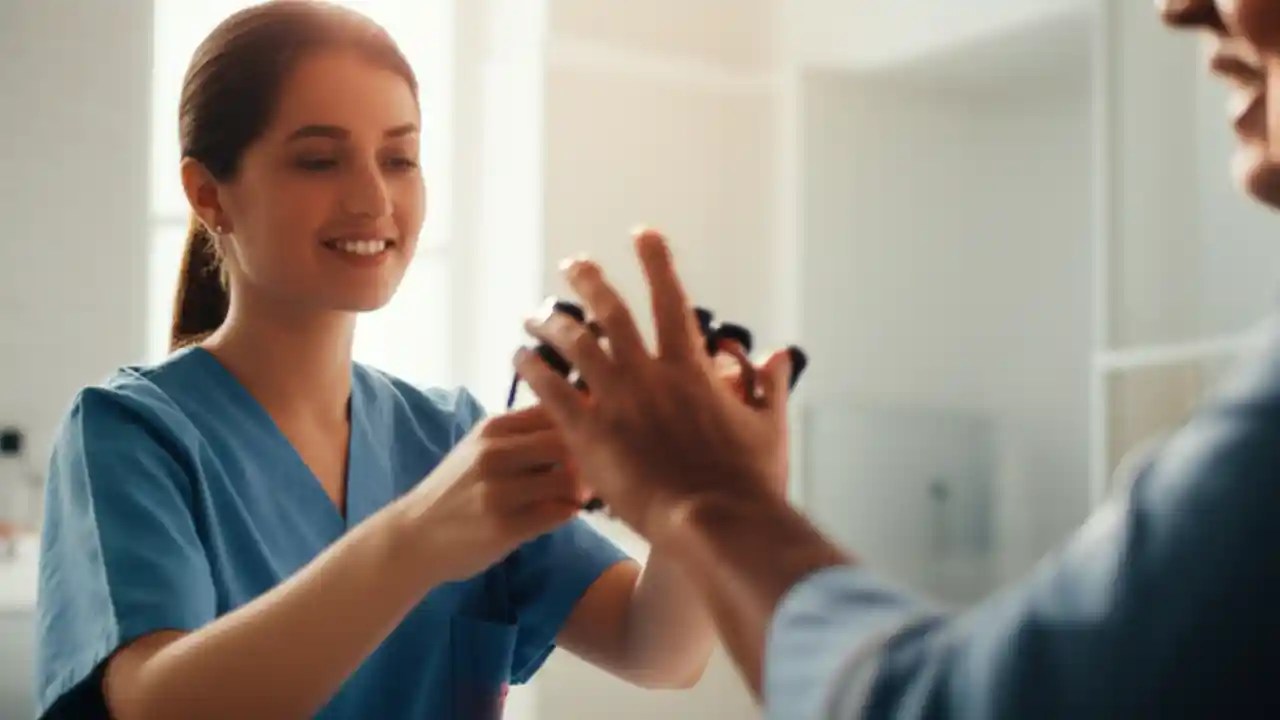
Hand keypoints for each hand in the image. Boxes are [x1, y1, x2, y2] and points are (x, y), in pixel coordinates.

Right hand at [398, 405, 586, 582]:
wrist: (414, 536)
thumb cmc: (457, 489)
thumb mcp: (481, 448)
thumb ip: (523, 433)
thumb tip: (580, 417)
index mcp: (492, 429)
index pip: (554, 411)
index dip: (581, 425)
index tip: (592, 439)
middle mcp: (494, 454)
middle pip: (567, 442)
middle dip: (587, 458)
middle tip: (594, 472)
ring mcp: (498, 491)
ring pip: (567, 479)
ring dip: (581, 489)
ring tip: (578, 495)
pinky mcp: (504, 527)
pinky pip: (558, 513)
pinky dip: (568, 512)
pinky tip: (562, 513)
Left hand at [514, 229, 793, 541]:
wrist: (714, 521)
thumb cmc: (747, 481)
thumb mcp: (769, 427)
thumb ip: (770, 385)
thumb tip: (780, 353)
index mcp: (690, 367)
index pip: (670, 299)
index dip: (656, 262)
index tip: (643, 234)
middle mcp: (648, 373)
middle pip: (611, 312)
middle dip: (589, 280)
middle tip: (572, 263)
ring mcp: (616, 401)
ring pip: (574, 344)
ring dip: (551, 323)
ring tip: (534, 314)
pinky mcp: (589, 434)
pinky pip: (550, 390)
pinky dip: (533, 368)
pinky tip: (518, 357)